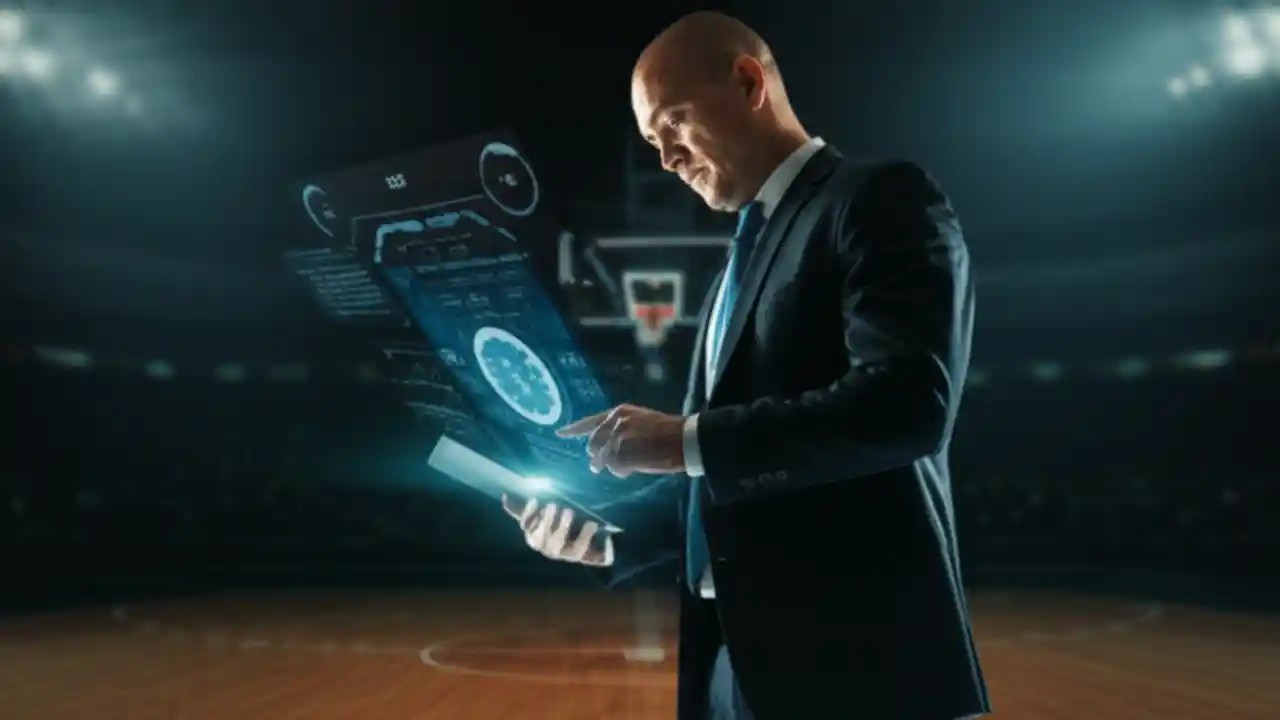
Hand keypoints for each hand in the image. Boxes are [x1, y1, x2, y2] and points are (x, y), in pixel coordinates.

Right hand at [502, 494, 612, 566]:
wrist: (590, 544)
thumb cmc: (562, 526)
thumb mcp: (545, 516)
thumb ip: (526, 509)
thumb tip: (504, 497)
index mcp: (534, 535)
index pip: (526, 525)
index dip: (529, 514)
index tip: (535, 499)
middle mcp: (545, 547)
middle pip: (540, 536)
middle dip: (546, 521)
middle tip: (554, 505)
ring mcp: (561, 553)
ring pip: (558, 543)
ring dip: (563, 527)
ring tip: (569, 511)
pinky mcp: (578, 556)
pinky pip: (580, 548)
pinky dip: (585, 535)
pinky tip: (591, 524)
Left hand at [555, 404, 686, 477]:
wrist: (685, 438)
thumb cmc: (668, 432)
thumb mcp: (641, 421)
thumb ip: (620, 430)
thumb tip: (604, 450)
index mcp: (619, 412)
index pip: (590, 421)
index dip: (574, 429)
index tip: (559, 433)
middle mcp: (615, 422)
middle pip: (593, 446)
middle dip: (600, 457)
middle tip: (616, 463)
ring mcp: (617, 437)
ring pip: (603, 459)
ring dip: (615, 466)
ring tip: (633, 464)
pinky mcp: (623, 452)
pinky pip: (615, 469)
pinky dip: (624, 472)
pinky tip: (637, 467)